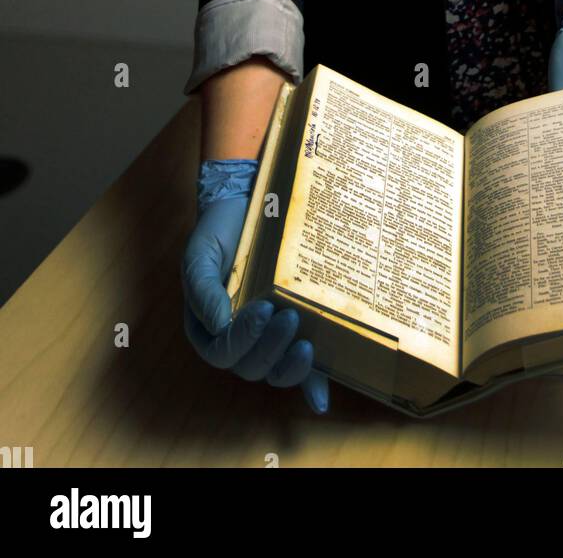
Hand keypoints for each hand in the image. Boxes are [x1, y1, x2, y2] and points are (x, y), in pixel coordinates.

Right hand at [181, 160, 330, 412]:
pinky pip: (300, 366)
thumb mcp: (200, 256)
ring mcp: (265, 336)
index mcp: (210, 328)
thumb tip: (221, 326)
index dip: (243, 338)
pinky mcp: (290, 330)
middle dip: (271, 349)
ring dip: (291, 367)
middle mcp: (237, 338)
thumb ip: (203, 290)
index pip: (222, 351)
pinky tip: (321, 399)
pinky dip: (311, 384)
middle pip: (250, 366)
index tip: (264, 308)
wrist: (245, 204)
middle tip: (290, 318)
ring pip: (274, 370)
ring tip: (307, 346)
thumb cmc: (218, 233)